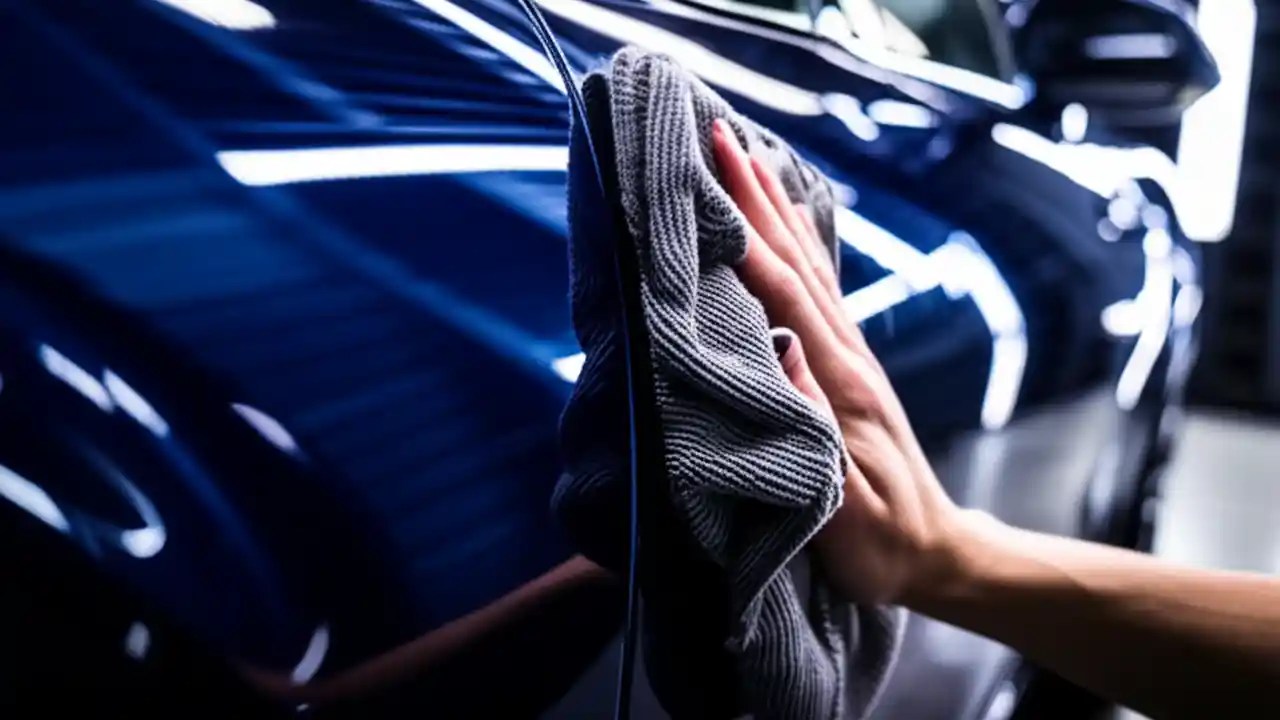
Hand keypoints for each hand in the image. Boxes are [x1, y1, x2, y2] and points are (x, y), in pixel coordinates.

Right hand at [712, 119, 969, 605]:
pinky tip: (786, 225)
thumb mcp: (844, 506)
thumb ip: (813, 430)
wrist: (936, 554)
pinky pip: (818, 290)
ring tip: (747, 158)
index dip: (749, 235)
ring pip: (810, 267)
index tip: (715, 179)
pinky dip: (798, 246)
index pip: (787, 294)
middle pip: (799, 261)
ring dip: (777, 210)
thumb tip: (782, 348)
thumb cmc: (882, 544)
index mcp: (842, 383)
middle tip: (722, 136)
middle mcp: (849, 356)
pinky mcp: (848, 369)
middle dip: (760, 196)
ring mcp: (852, 359)